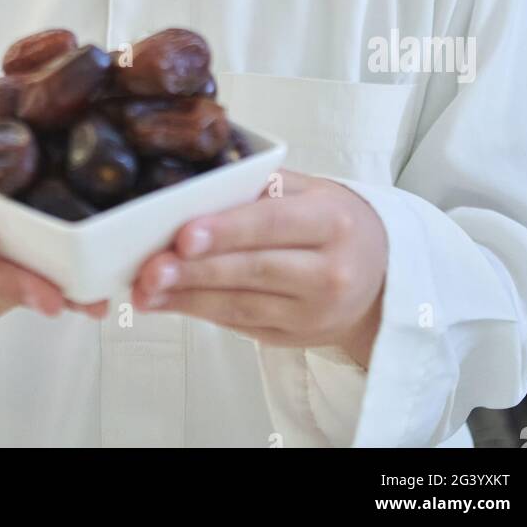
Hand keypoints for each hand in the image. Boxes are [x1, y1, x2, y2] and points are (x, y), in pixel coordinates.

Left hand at [131, 168, 387, 368]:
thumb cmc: (334, 221)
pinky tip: (168, 302)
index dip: (226, 231)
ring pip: (241, 305)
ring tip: (145, 289)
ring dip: (187, 298)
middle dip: (194, 271)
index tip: (183, 236)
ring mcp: (313, 313)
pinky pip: (241, 325)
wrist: (382, 275)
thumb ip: (262, 186)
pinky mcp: (295, 339)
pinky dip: (201, 312)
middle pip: (252, 270)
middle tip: (149, 269)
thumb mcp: (312, 190)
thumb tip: (197, 188)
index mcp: (331, 223)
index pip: (272, 225)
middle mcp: (328, 273)